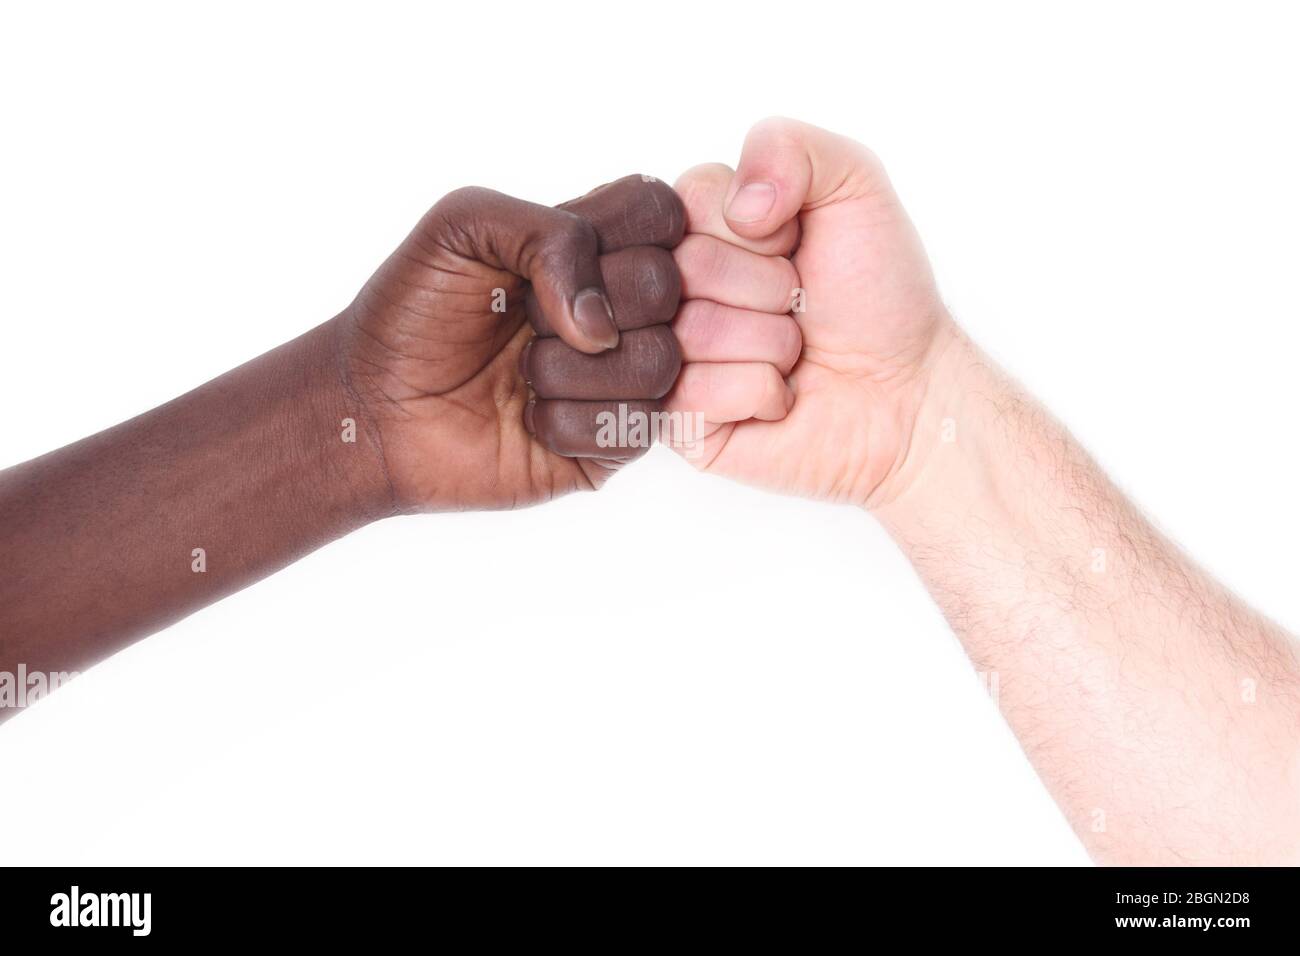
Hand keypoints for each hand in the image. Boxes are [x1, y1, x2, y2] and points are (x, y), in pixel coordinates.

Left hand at [339, 176, 684, 511]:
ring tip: (523, 375)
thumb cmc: (412, 313)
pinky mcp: (615, 443)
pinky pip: (633, 426)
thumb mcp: (462, 226)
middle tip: (523, 319)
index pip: (662, 212)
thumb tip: (601, 322)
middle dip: (575, 304)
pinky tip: (528, 419)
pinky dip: (563, 422)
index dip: (615, 232)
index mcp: (598, 245)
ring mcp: (624, 377)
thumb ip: (547, 230)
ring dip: (569, 369)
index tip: (550, 257)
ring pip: (658, 360)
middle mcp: (624, 308)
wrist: (375, 407)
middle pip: (666, 284)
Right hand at [666, 118, 955, 507]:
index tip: (795, 248)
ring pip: (689, 333)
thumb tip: (739, 202)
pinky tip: (780, 398)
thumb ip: (788, 146)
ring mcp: (669, 357)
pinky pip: (692, 396)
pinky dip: (758, 394)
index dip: (757, 230)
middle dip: (766, 288)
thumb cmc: (879, 295)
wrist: (910, 391)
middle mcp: (673, 291)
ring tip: (795, 354)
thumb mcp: (854, 185)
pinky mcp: (678, 422)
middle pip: (683, 269)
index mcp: (699, 228)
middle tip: (799, 306)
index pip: (686, 200)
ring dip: (769, 345)